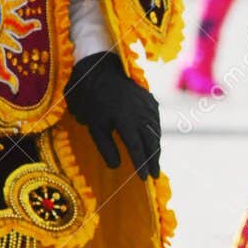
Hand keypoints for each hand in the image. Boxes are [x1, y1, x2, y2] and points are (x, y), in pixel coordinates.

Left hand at [65, 52, 160, 178]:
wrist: (98, 69)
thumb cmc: (91, 99)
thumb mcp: (94, 125)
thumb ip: (106, 147)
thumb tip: (116, 166)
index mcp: (126, 120)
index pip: (137, 148)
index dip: (141, 164)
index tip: (144, 178)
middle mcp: (140, 113)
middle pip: (151, 141)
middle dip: (153, 159)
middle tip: (154, 175)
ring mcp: (147, 104)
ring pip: (156, 130)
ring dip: (156, 146)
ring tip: (155, 161)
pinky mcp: (148, 98)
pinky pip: (156, 119)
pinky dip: (156, 131)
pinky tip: (155, 138)